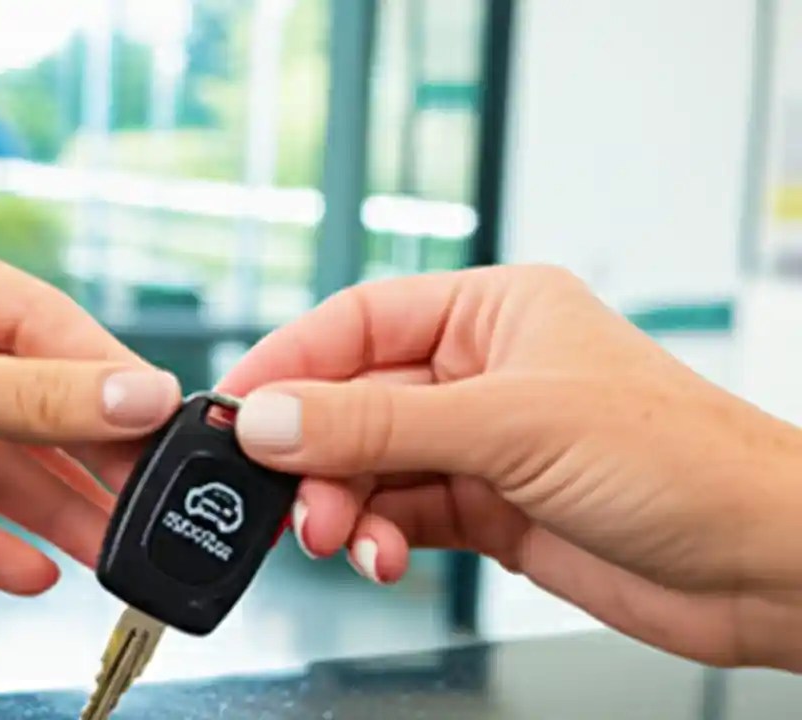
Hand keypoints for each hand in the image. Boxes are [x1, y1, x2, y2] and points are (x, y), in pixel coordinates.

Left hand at [0, 213, 179, 593]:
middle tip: (144, 501)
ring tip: (105, 549)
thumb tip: (136, 396)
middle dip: (79, 453)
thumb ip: (28, 397)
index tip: (165, 425)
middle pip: (16, 397)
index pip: (36, 324)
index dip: (104, 378)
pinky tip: (29, 570)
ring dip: (41, 505)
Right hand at [220, 266, 801, 670]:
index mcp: (492, 313)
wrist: (761, 565)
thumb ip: (378, 422)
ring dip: (342, 504)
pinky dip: (376, 537)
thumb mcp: (510, 424)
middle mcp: (480, 373)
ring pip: (370, 465)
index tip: (235, 409)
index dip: (289, 363)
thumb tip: (270, 418)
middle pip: (354, 401)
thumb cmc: (680, 460)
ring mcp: (481, 444)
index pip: (359, 322)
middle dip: (315, 452)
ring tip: (339, 538)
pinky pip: (399, 515)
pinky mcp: (488, 509)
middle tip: (286, 497)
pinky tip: (378, 556)